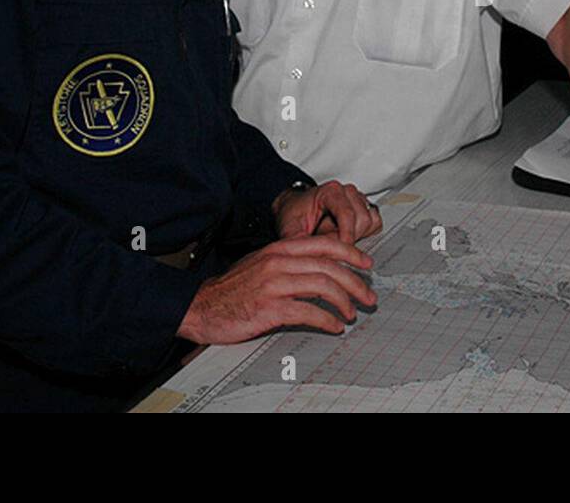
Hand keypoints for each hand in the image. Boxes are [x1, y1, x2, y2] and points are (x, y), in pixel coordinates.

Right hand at [177, 235, 376, 342]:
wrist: (201, 306)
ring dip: (344, 302)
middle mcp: (279, 262)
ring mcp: (274, 284)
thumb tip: (322, 268)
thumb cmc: (233, 288)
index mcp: (279, 249)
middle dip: (355, 282)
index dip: (351, 253)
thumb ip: (290, 261)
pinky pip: (308, 312)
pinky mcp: (270, 308)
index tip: (367, 264)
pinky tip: (334, 326)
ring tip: (352, 313)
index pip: (324, 244)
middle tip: (368, 296)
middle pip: (330, 267)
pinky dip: (327, 320)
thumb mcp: (262, 263)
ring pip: (323, 287)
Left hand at [273, 180, 382, 243]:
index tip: (343, 252)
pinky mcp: (365, 209)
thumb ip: (300, 242)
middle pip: (361, 220)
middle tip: (329, 243)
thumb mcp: (290, 229)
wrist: (295, 208)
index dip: (346, 235)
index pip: (346, 213)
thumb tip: (311, 258)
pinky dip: (364, 234)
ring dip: (355, 236)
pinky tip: (347, 235)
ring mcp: (358, 200)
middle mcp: (347, 193)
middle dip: (347, 238)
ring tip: (335, 237)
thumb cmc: (294, 214)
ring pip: (370, 222)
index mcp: (330, 192)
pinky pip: (375, 224)